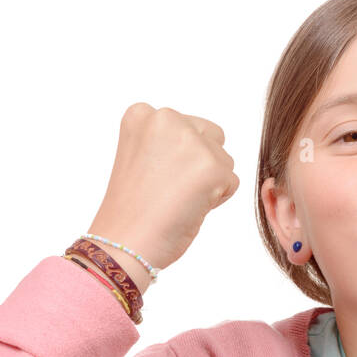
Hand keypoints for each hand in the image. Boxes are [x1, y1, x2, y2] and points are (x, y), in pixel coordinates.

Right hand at [87, 103, 239, 273]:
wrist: (124, 243)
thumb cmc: (133, 208)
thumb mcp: (142, 156)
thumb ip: (169, 141)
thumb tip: (210, 143)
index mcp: (142, 114)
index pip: (187, 126)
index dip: (178, 157)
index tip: (154, 177)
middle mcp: (166, 118)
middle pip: (211, 136)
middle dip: (200, 163)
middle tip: (170, 189)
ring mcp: (190, 141)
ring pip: (224, 160)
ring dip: (209, 182)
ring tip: (176, 199)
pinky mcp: (212, 167)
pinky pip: (232, 182)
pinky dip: (217, 199)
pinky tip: (189, 208)